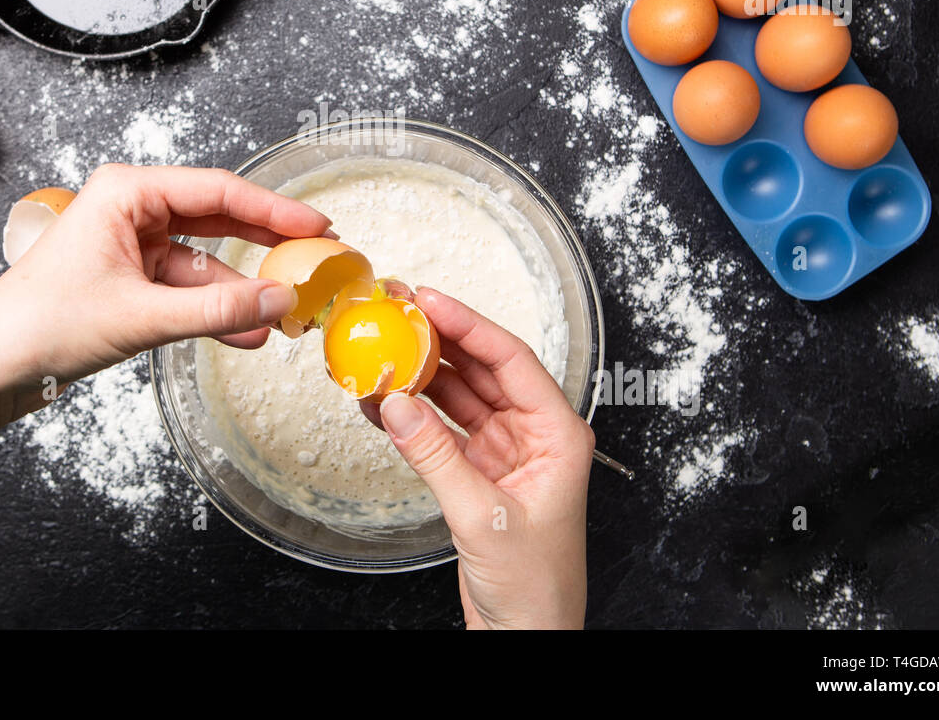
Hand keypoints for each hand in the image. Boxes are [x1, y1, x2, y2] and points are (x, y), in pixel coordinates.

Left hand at [0, 164, 329, 471]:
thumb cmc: (39, 325)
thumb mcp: (141, 317)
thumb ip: (216, 312)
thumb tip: (277, 301)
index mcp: (125, 192)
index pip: (217, 191)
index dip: (274, 210)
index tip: (316, 226)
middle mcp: (131, 211)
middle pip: (218, 219)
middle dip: (265, 245)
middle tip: (315, 257)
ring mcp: (132, 247)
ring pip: (205, 262)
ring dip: (240, 292)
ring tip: (284, 313)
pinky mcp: (131, 282)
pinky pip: (187, 291)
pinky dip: (215, 312)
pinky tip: (248, 332)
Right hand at [371, 288, 594, 629]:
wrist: (528, 638)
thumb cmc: (537, 589)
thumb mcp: (483, 517)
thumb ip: (436, 457)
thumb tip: (398, 404)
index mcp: (558, 434)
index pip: (511, 359)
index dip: (469, 324)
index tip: (430, 301)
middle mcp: (532, 435)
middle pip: (482, 369)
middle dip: (439, 339)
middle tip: (398, 312)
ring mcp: (503, 452)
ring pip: (457, 396)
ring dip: (420, 375)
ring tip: (382, 347)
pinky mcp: (477, 473)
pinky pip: (440, 430)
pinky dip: (411, 416)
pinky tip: (381, 401)